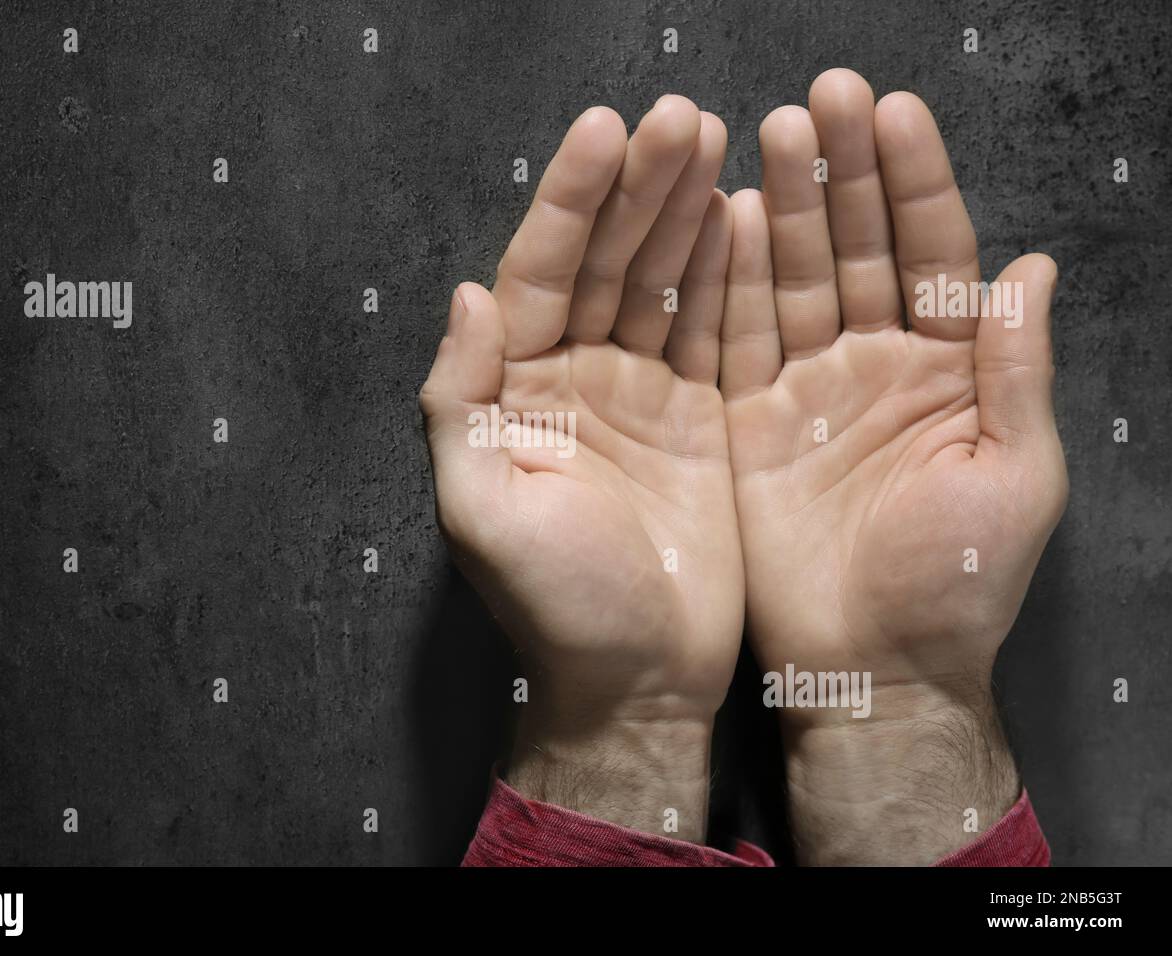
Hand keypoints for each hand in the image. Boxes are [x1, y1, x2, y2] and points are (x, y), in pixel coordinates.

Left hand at [420, 97, 742, 839]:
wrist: (638, 683)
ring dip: (683, 211)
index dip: (571, 202)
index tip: (608, 129)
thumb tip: (467, 294)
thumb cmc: (556, 607)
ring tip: (717, 139)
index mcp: (514, 392)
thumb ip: (460, 402)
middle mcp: (573, 378)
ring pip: (660, 282)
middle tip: (684, 116)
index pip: (537, 273)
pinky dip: (728, 274)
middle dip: (638, 188)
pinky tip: (746, 214)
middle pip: (604, 262)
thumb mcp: (483, 512)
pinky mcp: (698, 417)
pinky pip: (712, 330)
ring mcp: (639, 393)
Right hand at [720, 70, 1066, 862]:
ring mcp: (805, 389)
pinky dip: (725, 282)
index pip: (935, 254)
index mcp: (949, 370)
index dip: (916, 183)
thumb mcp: (1016, 476)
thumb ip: (1018, 371)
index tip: (895, 112)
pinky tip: (718, 220)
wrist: (869, 670)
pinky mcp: (745, 422)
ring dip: (780, 208)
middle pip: (856, 248)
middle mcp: (874, 363)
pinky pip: (733, 339)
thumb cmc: (956, 583)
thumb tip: (1031, 264)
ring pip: (790, 279)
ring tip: (769, 135)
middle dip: (842, 173)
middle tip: (823, 100)